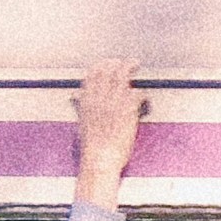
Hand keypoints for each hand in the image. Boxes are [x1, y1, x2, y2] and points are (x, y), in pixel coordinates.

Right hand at [76, 59, 142, 198]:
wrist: (100, 158)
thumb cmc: (91, 146)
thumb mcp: (81, 122)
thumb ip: (82, 107)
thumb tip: (76, 97)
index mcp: (86, 101)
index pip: (91, 75)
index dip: (100, 66)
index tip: (107, 63)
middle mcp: (99, 98)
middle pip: (107, 72)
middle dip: (116, 63)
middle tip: (125, 62)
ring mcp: (113, 103)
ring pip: (121, 77)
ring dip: (129, 69)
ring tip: (135, 64)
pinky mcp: (127, 111)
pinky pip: (136, 94)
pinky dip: (142, 93)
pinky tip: (145, 97)